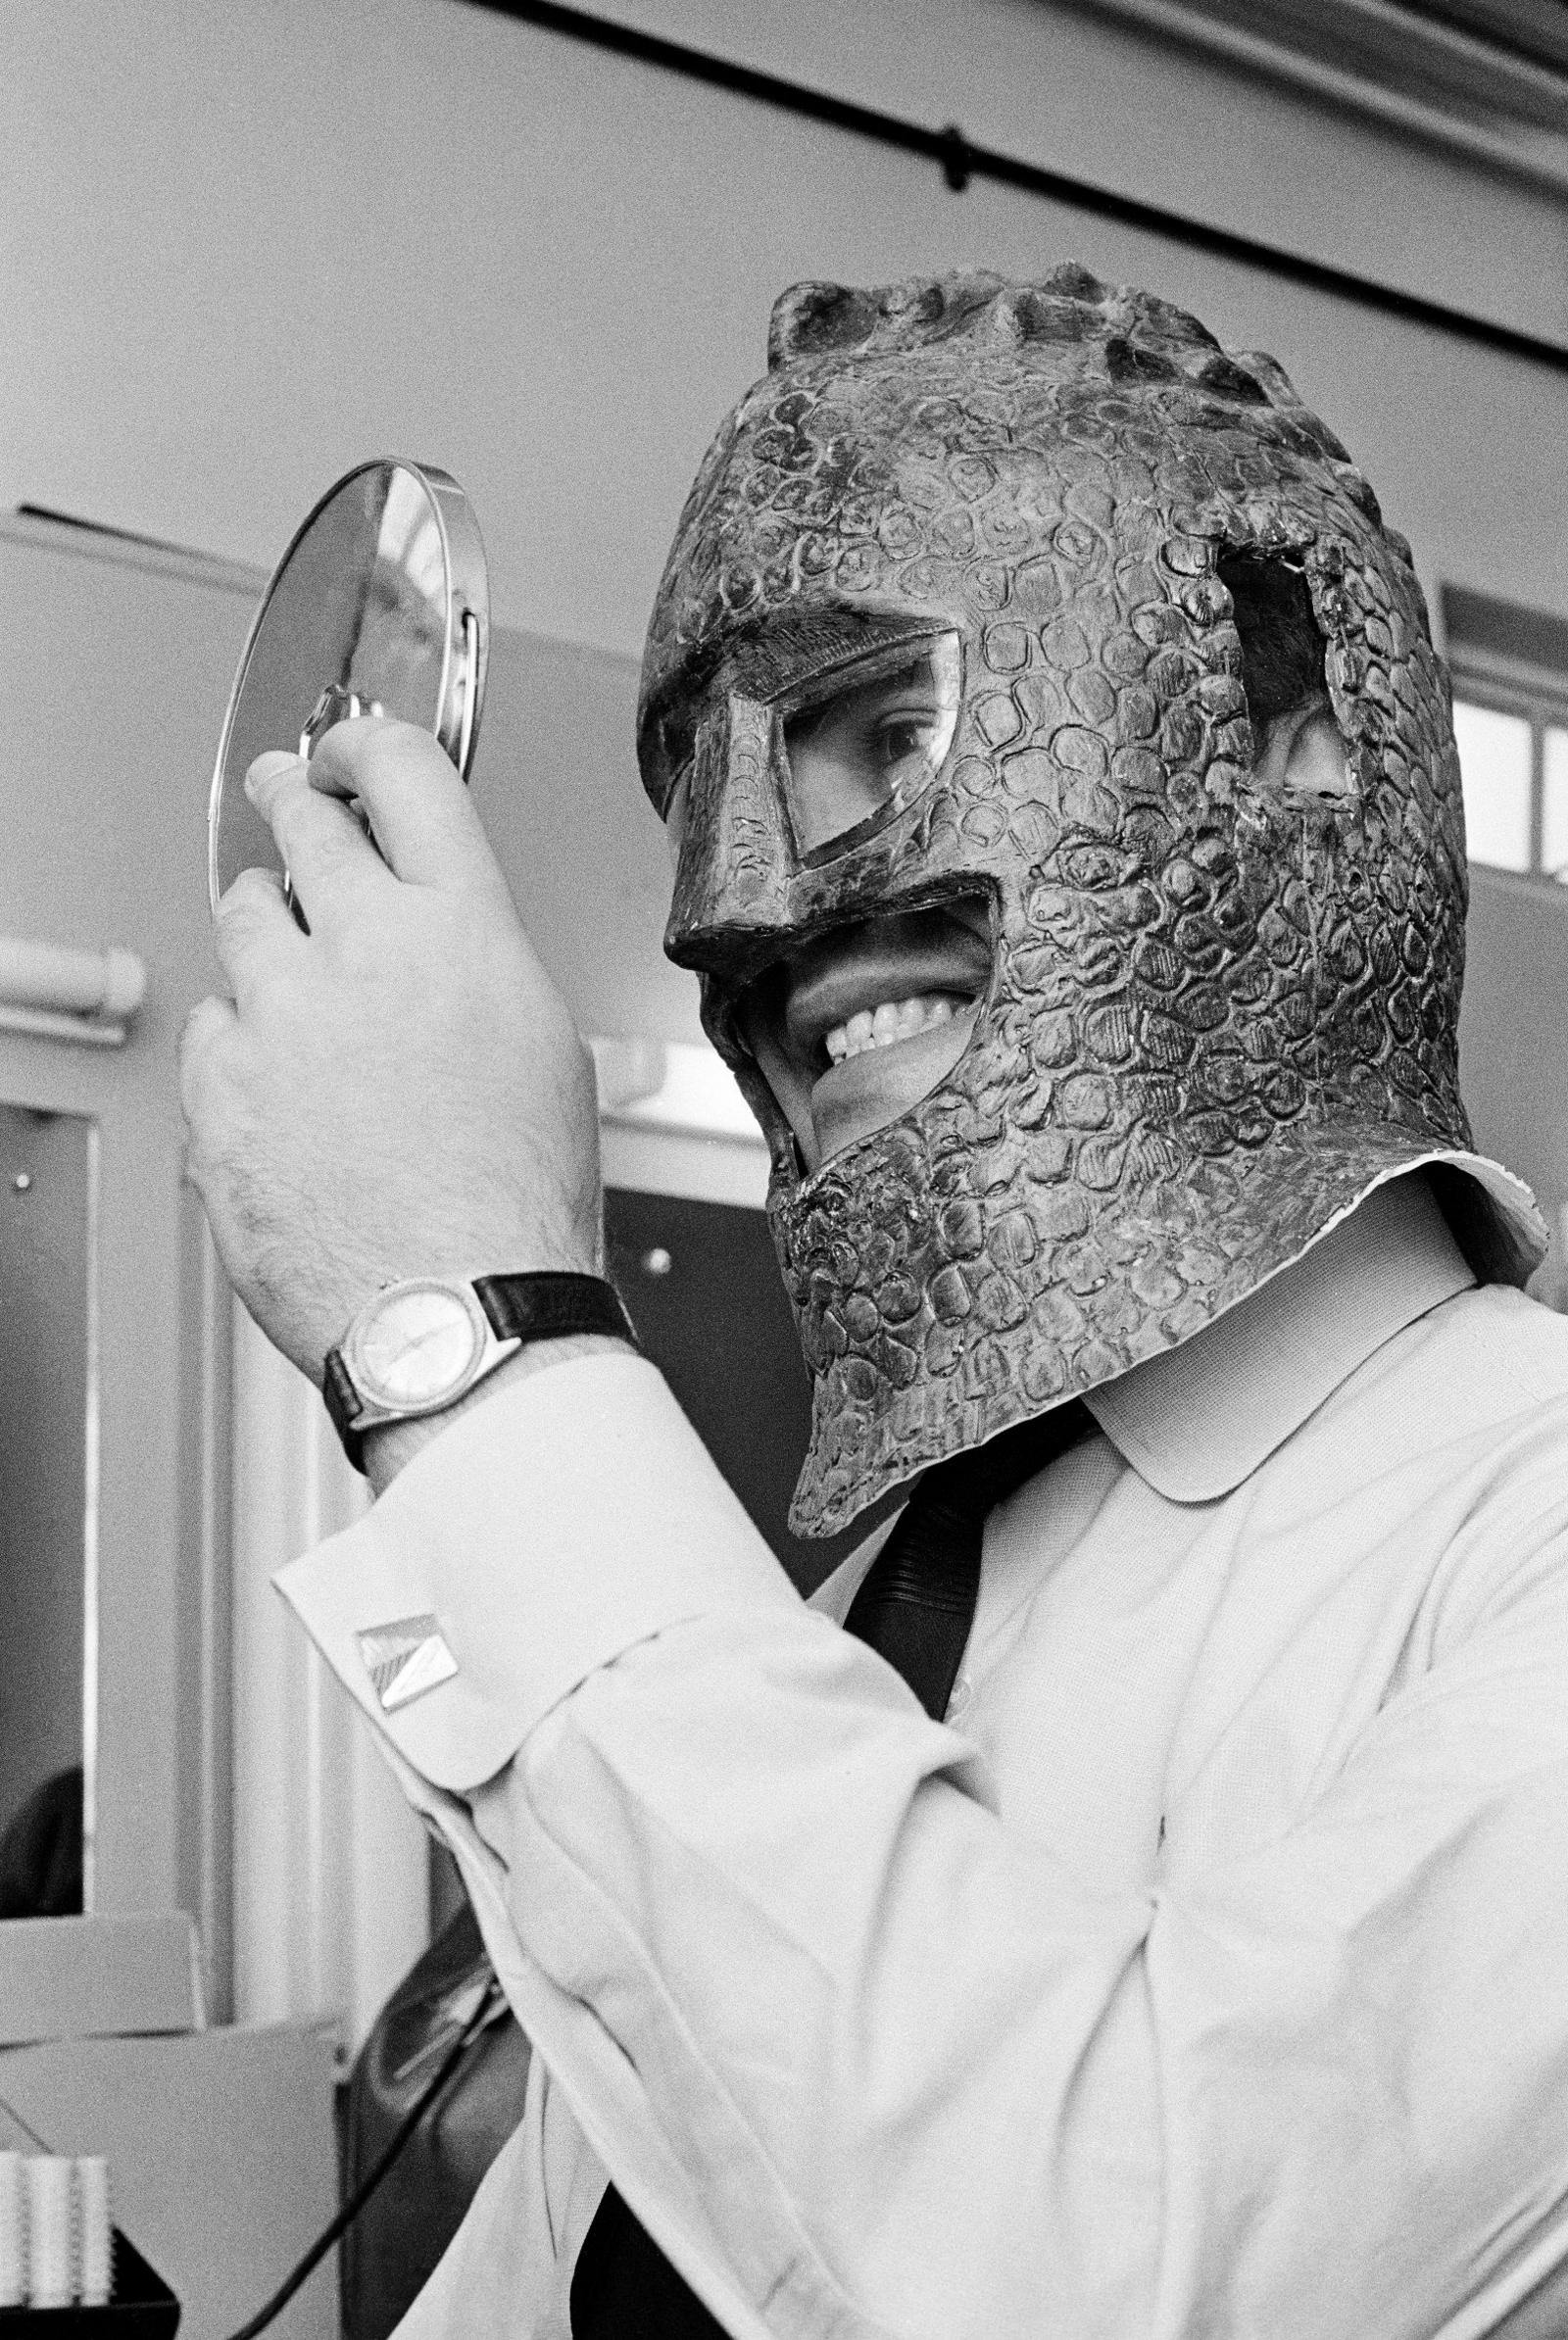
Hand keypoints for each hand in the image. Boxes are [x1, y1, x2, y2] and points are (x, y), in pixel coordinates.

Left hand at [181, 719, 602, 1383]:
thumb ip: (478, 964)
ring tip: (295, 978)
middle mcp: (363, 951)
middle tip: (285, 797)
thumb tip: (441, 939)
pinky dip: (238, 1045)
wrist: (457, 1310)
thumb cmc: (515, 1205)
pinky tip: (284, 1090)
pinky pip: (209, 1029)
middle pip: (301, 823)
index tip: (346, 746)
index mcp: (463, 931)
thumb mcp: (546, 1049)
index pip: (405, 775)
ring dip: (264, 928)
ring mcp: (280, 1015)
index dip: (368, 744)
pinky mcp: (218, 1085)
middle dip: (291, 802)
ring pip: (241, 917)